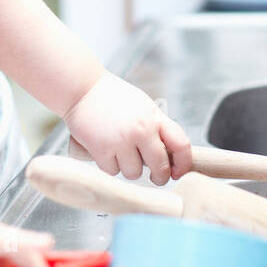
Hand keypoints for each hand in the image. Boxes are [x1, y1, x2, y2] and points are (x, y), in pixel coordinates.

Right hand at [63, 73, 192, 184]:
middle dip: (159, 177)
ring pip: (135, 173)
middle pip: (161, 167)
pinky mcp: (101, 149)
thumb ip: (157, 128)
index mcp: (155, 118)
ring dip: (128, 168)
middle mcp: (141, 130)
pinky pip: (112, 171)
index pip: (182, 145)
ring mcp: (122, 140)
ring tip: (120, 152)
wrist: (83, 89)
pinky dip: (109, 165)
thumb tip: (170, 155)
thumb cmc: (113, 98)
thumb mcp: (144, 107)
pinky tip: (105, 151)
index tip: (177, 172)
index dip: (184, 164)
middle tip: (154, 177)